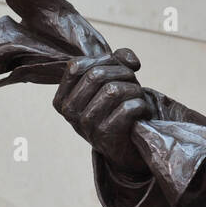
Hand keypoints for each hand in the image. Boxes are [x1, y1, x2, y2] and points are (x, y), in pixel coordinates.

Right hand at [53, 48, 151, 175]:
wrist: (127, 146)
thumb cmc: (118, 107)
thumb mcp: (113, 80)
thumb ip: (118, 60)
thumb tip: (129, 60)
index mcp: (62, 98)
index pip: (77, 65)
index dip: (104, 60)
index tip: (120, 68)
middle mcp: (69, 113)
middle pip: (96, 75)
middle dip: (123, 74)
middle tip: (134, 83)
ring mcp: (85, 125)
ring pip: (113, 90)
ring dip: (135, 90)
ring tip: (139, 97)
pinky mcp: (105, 136)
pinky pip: (127, 108)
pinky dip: (141, 105)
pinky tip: (142, 112)